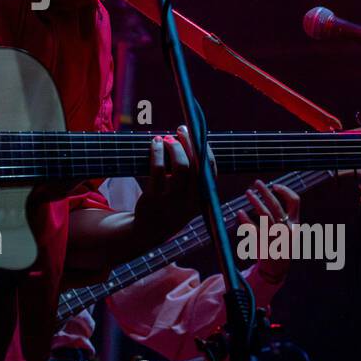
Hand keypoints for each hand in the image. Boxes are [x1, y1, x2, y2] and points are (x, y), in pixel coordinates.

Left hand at [133, 125, 200, 242]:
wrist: (149, 231)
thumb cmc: (170, 205)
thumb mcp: (187, 196)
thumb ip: (192, 176)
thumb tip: (189, 141)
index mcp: (202, 199)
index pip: (211, 171)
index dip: (206, 150)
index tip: (199, 135)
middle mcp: (191, 201)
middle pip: (197, 166)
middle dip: (190, 143)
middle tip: (182, 130)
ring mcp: (173, 200)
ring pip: (180, 166)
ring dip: (174, 147)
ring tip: (166, 138)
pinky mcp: (154, 198)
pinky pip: (158, 169)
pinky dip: (157, 152)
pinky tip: (154, 144)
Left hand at [237, 180, 300, 284]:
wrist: (278, 269)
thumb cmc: (282, 244)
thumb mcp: (290, 230)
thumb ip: (287, 215)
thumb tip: (272, 193)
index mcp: (295, 224)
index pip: (295, 201)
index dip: (285, 190)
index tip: (274, 185)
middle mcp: (287, 229)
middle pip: (276, 205)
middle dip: (265, 191)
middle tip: (256, 182)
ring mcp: (275, 236)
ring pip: (264, 214)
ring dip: (255, 201)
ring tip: (248, 193)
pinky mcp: (263, 244)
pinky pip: (253, 228)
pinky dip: (245, 219)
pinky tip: (240, 212)